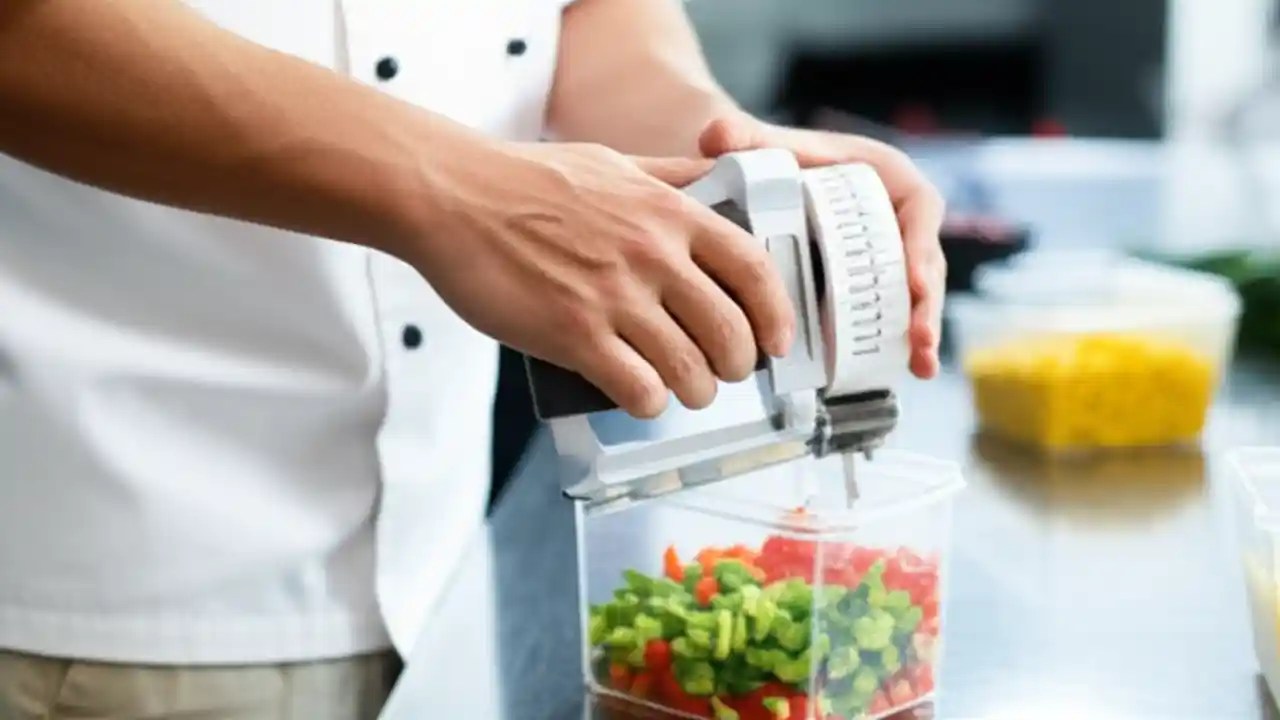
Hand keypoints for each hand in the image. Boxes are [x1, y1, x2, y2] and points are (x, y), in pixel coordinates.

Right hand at [415, 141, 794, 417]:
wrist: (452, 196)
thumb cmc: (527, 179)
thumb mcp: (616, 163)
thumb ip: (673, 178)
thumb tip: (722, 181)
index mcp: (669, 212)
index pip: (752, 270)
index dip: (776, 315)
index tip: (777, 341)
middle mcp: (652, 255)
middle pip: (730, 332)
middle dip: (737, 365)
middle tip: (722, 372)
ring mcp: (613, 297)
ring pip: (690, 371)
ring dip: (695, 392)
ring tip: (683, 392)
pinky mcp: (573, 335)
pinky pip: (639, 390)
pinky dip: (649, 403)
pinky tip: (640, 396)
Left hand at [697, 114, 946, 378]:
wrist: (761, 180)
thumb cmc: (773, 160)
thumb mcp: (763, 147)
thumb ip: (742, 139)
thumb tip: (714, 136)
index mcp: (885, 176)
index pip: (918, 207)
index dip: (922, 245)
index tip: (914, 279)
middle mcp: (895, 216)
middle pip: (924, 260)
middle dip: (926, 302)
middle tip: (919, 337)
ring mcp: (887, 253)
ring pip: (915, 293)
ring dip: (922, 330)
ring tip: (920, 366)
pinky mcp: (873, 282)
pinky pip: (894, 311)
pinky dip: (903, 341)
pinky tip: (909, 372)